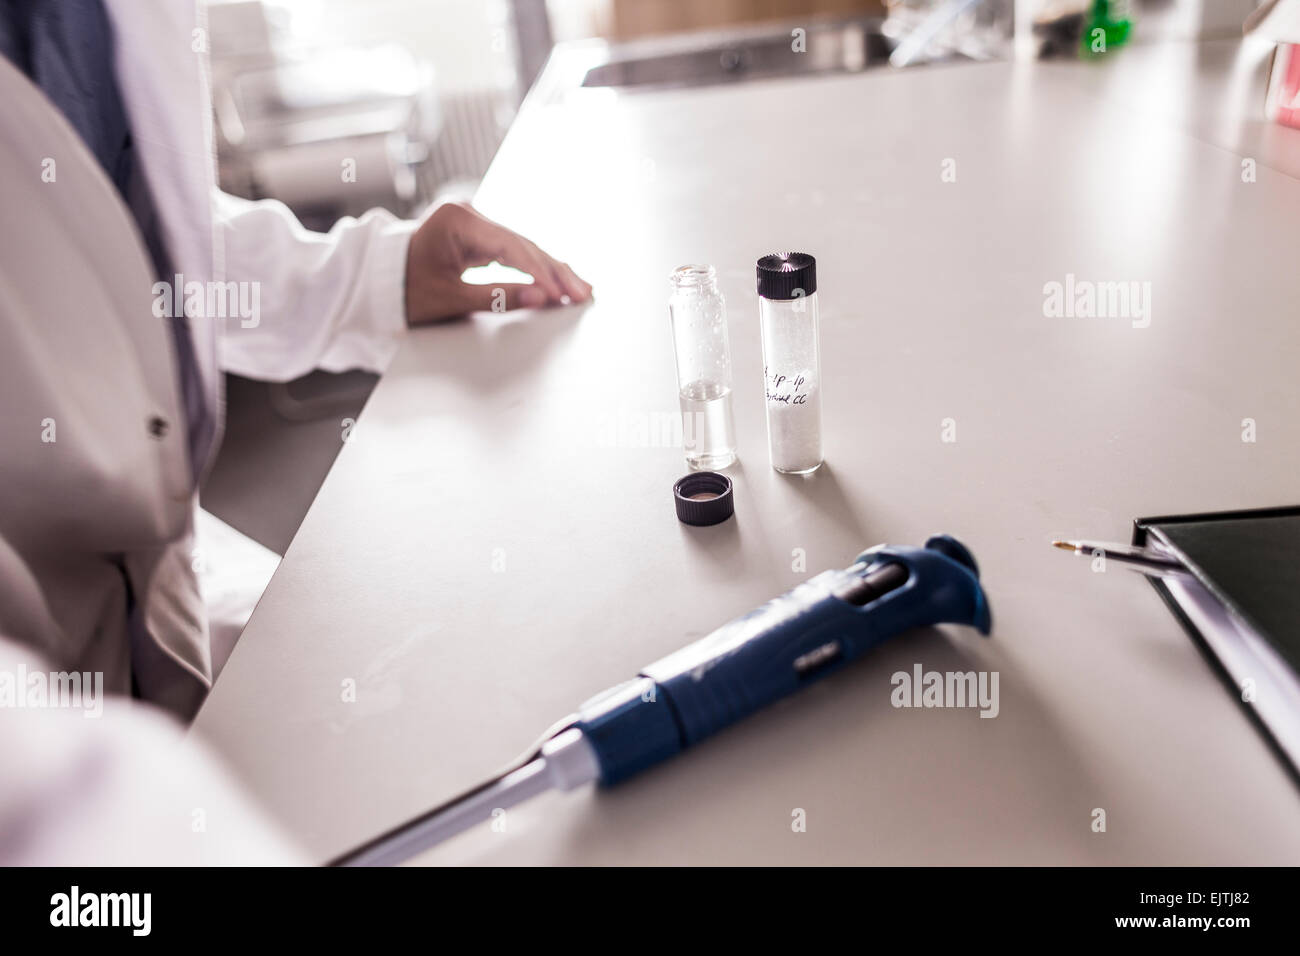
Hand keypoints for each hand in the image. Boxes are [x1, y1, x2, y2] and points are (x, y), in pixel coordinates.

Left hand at [404, 202, 592, 324]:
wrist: (376, 283)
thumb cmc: (403, 289)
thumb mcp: (450, 299)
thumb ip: (497, 297)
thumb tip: (541, 297)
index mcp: (458, 220)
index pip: (512, 246)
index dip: (540, 273)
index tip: (561, 294)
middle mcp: (470, 214)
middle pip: (524, 243)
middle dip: (555, 271)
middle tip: (583, 293)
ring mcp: (476, 224)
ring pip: (524, 247)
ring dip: (552, 271)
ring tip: (580, 290)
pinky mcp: (479, 238)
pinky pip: (514, 252)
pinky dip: (535, 269)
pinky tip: (558, 281)